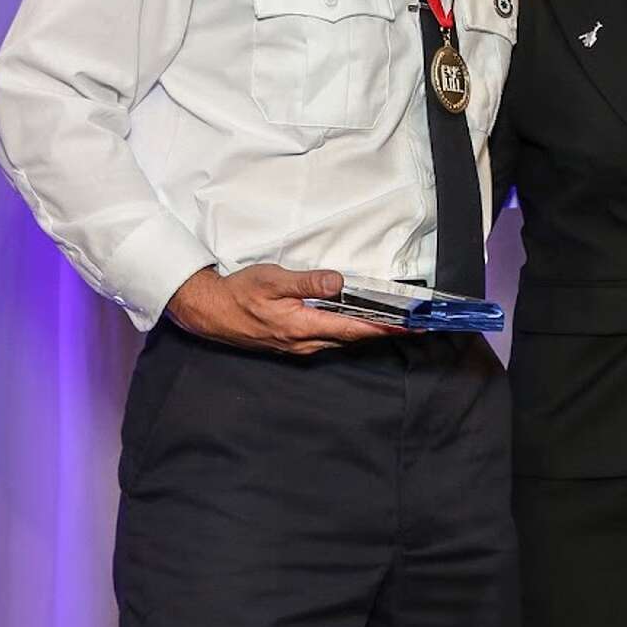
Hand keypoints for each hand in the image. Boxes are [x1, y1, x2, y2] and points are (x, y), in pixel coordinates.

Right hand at [164, 264, 406, 354]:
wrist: (211, 313)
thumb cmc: (240, 293)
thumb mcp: (273, 280)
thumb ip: (307, 283)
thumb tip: (339, 283)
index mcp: (303, 327)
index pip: (355, 329)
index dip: (386, 328)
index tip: (412, 326)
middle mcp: (305, 343)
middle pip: (353, 338)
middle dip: (385, 331)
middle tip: (415, 325)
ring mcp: (299, 346)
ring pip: (342, 340)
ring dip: (368, 332)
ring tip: (395, 323)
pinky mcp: (293, 344)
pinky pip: (329, 339)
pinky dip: (348, 331)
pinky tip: (357, 324)